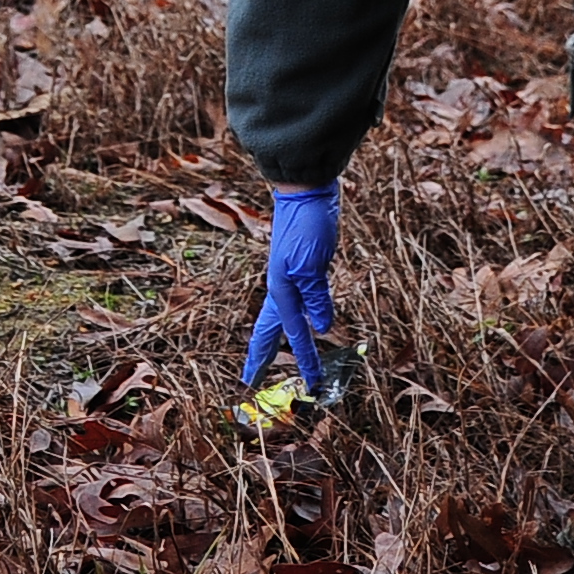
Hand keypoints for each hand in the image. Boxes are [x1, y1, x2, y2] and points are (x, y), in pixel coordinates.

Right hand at [242, 183, 338, 394]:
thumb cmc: (307, 223)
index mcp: (281, 289)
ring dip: (280, 339)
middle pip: (268, 330)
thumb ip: (316, 297)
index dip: (304, 359)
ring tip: (274, 358)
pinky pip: (299, 301)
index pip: (294, 333)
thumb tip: (322, 328)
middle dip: (261, 356)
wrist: (305, 190)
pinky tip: (304, 321)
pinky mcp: (303, 267)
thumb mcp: (314, 262)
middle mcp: (282, 287)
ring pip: (283, 317)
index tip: (311, 384)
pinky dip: (299, 317)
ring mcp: (290, 277)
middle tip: (251, 380)